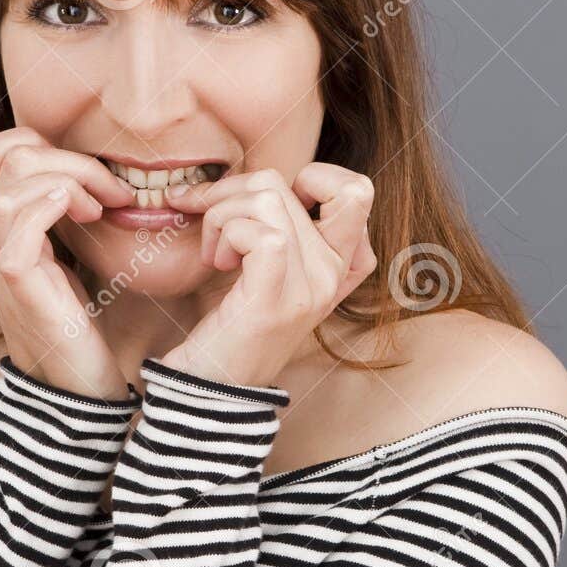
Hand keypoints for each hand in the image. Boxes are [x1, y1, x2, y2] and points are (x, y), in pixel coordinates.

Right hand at [0, 126, 137, 400]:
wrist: (79, 395)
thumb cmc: (81, 332)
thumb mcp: (70, 264)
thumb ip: (63, 225)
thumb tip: (93, 182)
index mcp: (4, 234)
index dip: (33, 143)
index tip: (89, 177)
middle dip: (56, 153)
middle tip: (106, 189)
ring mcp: (2, 262)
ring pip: (6, 181)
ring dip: (66, 176)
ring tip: (102, 206)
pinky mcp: (20, 284)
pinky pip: (19, 219)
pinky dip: (58, 200)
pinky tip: (91, 216)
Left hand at [156, 163, 375, 390]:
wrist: (210, 388)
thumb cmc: (229, 324)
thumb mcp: (265, 269)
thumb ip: (280, 227)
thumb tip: (252, 180)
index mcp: (338, 265)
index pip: (357, 191)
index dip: (312, 178)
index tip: (267, 205)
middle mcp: (332, 274)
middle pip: (286, 184)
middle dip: (232, 192)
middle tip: (210, 225)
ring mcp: (311, 287)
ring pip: (268, 199)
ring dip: (220, 214)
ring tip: (214, 253)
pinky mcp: (278, 299)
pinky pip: (261, 232)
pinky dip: (225, 234)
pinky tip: (217, 262)